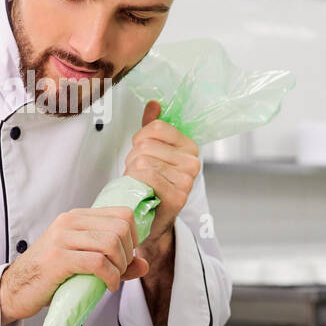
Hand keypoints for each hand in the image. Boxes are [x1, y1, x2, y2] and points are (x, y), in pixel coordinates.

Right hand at [0, 207, 149, 324]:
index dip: (133, 237)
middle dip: (128, 254)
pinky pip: (98, 262)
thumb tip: (145, 264)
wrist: (14, 290)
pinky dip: (110, 277)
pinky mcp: (58, 259)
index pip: (123, 214)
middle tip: (118, 271)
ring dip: (120, 266)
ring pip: (111, 243)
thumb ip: (116, 262)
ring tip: (112, 278)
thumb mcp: (83, 263)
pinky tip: (107, 286)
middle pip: (120, 228)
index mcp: (76, 217)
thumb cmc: (49, 276)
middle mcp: (69, 222)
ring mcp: (62, 238)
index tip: (126, 255)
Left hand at [124, 100, 200, 245]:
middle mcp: (193, 162)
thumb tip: (154, 104)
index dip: (140, 138)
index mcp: (189, 147)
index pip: (156, 127)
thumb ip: (153, 127)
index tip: (141, 153)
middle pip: (146, 145)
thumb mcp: (152, 152)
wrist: (151, 220)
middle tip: (138, 174)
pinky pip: (147, 177)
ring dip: (132, 172)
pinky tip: (140, 192)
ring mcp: (187, 180)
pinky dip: (136, 183)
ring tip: (139, 184)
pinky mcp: (177, 196)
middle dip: (133, 159)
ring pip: (143, 160)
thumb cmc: (150, 185)